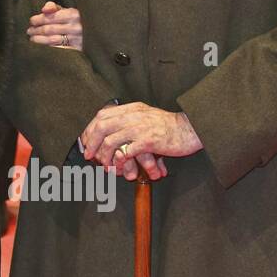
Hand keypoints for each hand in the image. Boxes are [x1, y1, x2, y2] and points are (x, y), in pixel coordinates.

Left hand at [27, 0, 82, 49]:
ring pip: (52, 40)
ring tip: (32, 39)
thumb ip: (54, 7)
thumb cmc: (77, 22)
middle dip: (36, 30)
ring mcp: (77, 40)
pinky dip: (48, 49)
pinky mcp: (77, 51)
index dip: (38, 19)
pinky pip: (58, 50)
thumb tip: (44, 9)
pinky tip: (41, 48)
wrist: (95, 33)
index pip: (51, 17)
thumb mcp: (68, 11)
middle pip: (49, 29)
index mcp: (74, 14)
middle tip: (29, 31)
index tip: (31, 21)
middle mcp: (76, 27)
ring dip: (39, 40)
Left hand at [81, 101, 201, 169]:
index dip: (90, 129)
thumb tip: (113, 131)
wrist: (190, 129)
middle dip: (91, 142)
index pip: (102, 114)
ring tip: (105, 166)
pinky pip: (125, 152)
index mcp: (132, 108)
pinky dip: (119, 162)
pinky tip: (120, 168)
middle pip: (102, 126)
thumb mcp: (147, 116)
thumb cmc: (169, 127)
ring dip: (104, 156)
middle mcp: (133, 115)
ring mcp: (140, 128)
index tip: (86, 141)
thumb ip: (131, 120)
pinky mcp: (148, 141)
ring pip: (110, 141)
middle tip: (89, 156)